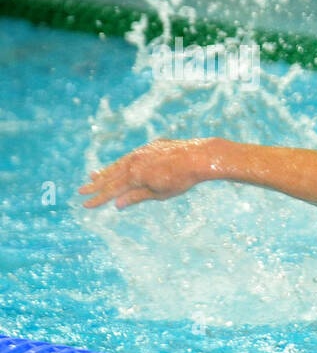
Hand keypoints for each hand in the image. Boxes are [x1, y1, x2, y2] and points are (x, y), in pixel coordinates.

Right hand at [79, 137, 212, 208]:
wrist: (199, 157)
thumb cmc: (182, 179)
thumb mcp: (159, 193)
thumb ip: (137, 197)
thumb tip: (118, 204)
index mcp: (135, 175)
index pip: (111, 190)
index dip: (98, 199)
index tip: (85, 205)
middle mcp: (134, 161)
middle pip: (111, 175)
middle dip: (96, 184)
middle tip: (81, 191)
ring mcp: (141, 152)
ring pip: (119, 164)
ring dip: (106, 171)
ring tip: (94, 177)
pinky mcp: (151, 146)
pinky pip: (131, 157)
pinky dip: (122, 163)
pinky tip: (119, 167)